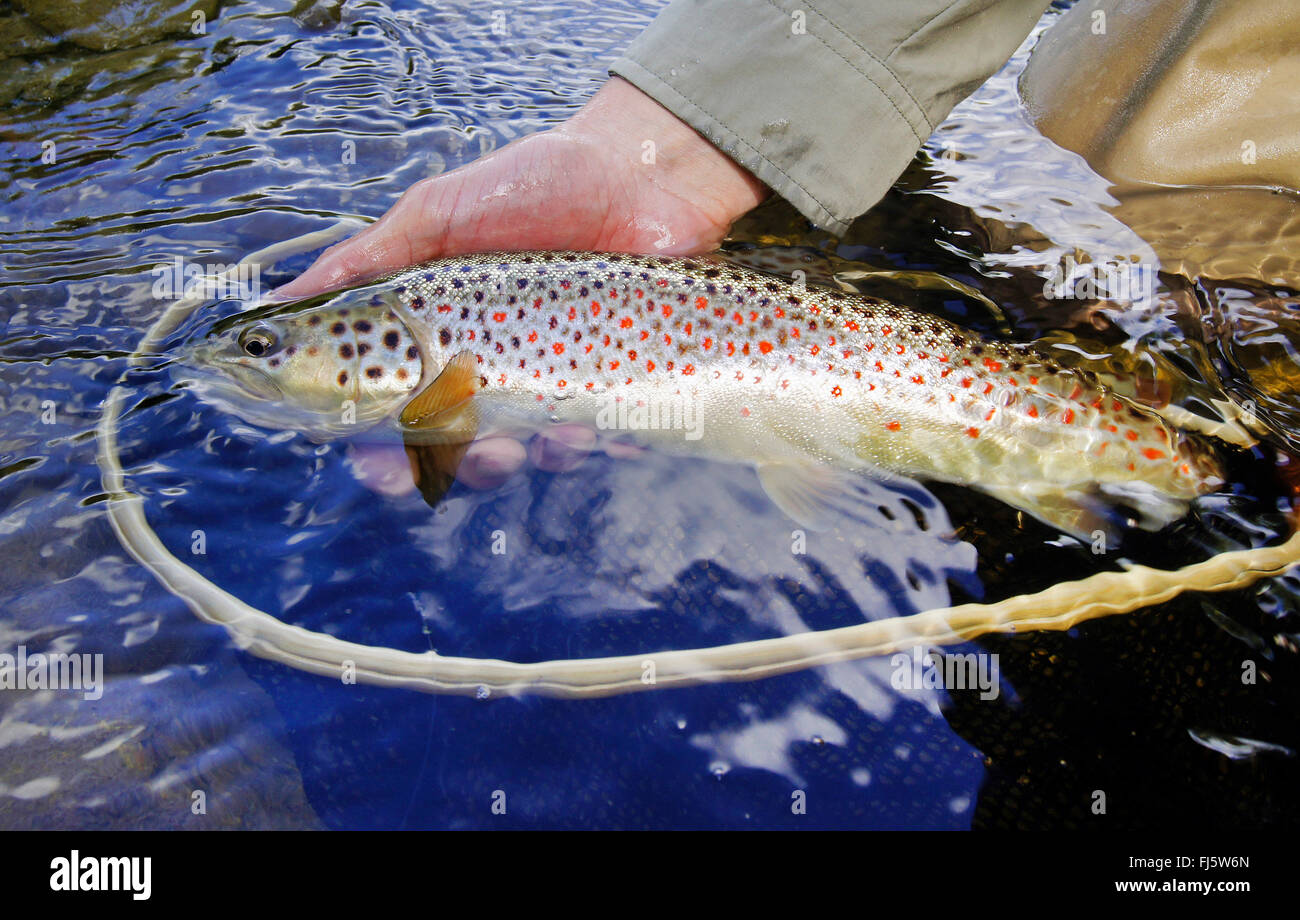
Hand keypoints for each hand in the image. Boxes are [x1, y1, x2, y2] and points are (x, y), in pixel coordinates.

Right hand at [305, 77, 766, 493]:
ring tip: (548, 431)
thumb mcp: (436, 213)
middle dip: (454, 465)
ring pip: (526, 454)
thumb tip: (281, 303)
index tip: (373, 464)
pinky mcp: (614, 383)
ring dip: (528, 458)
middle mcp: (492, 364)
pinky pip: (600, 438)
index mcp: (441, 333)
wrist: (641, 171)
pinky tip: (599, 426)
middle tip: (465, 456)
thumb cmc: (535, 183)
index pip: (393, 407)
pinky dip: (596, 443)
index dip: (376, 446)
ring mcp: (554, 377)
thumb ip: (367, 260)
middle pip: (456, 448)